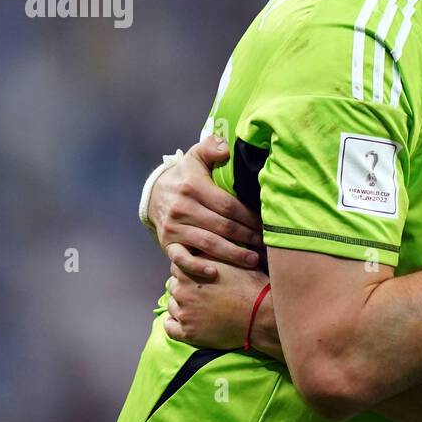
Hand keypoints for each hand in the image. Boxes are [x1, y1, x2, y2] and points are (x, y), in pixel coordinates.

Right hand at [149, 134, 262, 279]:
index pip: (228, 205)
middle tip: (266, 245)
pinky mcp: (168, 243)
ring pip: (208, 244)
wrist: (155, 193)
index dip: (249, 217)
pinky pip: (181, 258)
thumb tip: (226, 148)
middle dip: (247, 237)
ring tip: (253, 260)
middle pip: (222, 226)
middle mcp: (182, 208)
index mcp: (193, 187)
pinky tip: (214, 273)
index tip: (266, 224)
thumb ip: (211, 148)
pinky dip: (197, 267)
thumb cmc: (185, 175)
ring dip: (233, 254)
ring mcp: (174, 227)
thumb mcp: (195, 156)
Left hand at [163, 259, 269, 349]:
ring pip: (173, 306)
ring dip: (182, 306)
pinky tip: (184, 322)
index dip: (189, 270)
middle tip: (202, 292)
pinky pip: (170, 328)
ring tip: (200, 308)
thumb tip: (203, 250)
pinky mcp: (188, 332)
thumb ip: (210, 254)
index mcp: (189, 269)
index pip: (177, 266)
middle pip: (173, 286)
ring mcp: (183, 312)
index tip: (199, 275)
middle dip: (185, 288)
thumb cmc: (250, 284)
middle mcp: (181, 290)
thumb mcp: (231, 259)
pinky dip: (174, 325)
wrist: (261, 313)